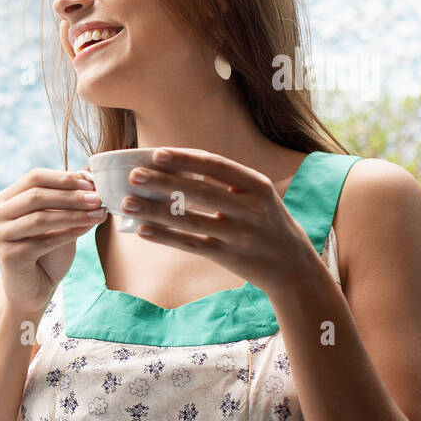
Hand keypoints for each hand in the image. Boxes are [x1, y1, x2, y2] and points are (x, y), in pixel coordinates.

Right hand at [0, 167, 106, 315]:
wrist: (33, 290)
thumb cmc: (45, 253)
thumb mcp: (57, 220)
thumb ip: (66, 200)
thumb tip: (90, 176)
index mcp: (5, 200)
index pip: (34, 178)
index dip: (64, 178)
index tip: (92, 183)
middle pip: (36, 196)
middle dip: (71, 196)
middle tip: (98, 198)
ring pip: (40, 218)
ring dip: (73, 214)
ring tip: (98, 213)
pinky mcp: (7, 257)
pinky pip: (43, 241)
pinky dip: (68, 233)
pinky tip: (87, 228)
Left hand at [117, 147, 318, 294]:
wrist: (293, 266)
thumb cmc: (267, 223)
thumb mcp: (258, 196)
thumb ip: (225, 182)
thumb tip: (176, 166)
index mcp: (257, 185)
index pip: (215, 166)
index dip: (185, 159)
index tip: (156, 154)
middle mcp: (250, 209)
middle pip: (199, 191)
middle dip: (163, 182)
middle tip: (133, 176)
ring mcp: (239, 234)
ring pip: (190, 220)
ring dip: (155, 211)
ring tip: (127, 204)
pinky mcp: (228, 257)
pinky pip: (190, 245)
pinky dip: (165, 237)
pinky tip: (142, 231)